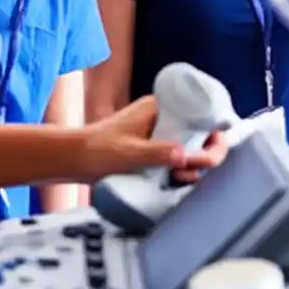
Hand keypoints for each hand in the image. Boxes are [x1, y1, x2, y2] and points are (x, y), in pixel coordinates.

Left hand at [75, 96, 227, 181]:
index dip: (214, 135)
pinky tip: (174, 181)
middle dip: (205, 154)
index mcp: (160, 107)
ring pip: (191, 148)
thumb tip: (185, 156)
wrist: (74, 160)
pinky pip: (178, 159)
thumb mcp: (130, 153)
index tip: (212, 155)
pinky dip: (181, 171)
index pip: (201, 114)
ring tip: (180, 178)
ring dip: (192, 165)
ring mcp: (159, 134)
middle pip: (201, 134)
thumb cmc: (98, 151)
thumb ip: (157, 153)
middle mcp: (164, 117)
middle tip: (195, 170)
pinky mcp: (154, 150)